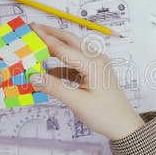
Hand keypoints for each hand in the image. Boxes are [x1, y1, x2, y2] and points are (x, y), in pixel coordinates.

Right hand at [28, 24, 143, 140]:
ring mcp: (96, 65)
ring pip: (71, 51)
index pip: (64, 48)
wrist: (124, 126)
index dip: (46, 38)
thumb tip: (33, 77)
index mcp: (94, 64)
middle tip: (33, 28)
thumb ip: (54, 88)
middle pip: (69, 41)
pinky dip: (60, 64)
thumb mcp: (78, 103)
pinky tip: (47, 70)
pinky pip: (73, 64)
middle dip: (51, 34)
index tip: (31, 29)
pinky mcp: (93, 72)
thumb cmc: (106, 115)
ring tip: (37, 46)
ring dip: (55, 49)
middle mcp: (96, 59)